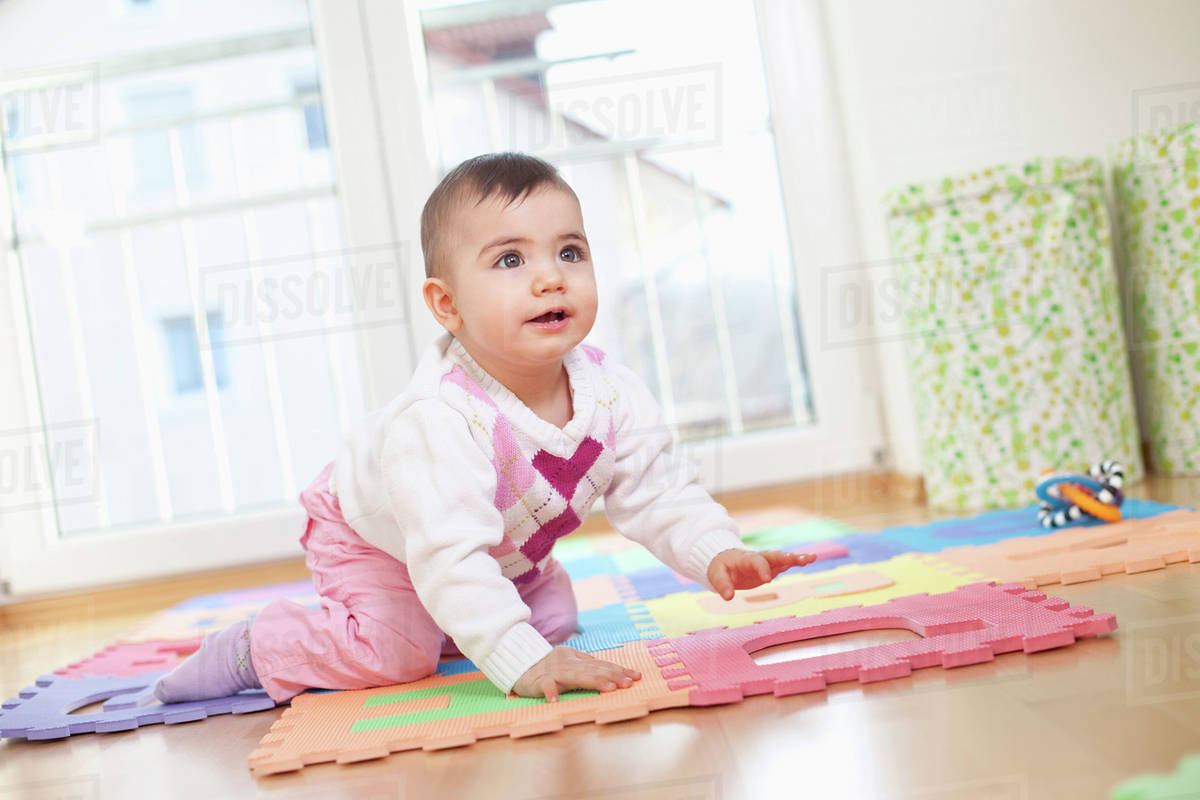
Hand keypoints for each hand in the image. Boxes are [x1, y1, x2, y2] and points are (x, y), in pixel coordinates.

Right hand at [512, 646, 641, 701]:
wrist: (520, 667)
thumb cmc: (549, 668)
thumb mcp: (570, 664)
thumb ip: (587, 666)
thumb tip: (611, 670)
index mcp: (577, 659)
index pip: (601, 664)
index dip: (619, 670)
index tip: (636, 677)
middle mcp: (569, 662)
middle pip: (594, 669)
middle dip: (613, 676)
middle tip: (629, 683)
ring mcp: (554, 670)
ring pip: (577, 676)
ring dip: (594, 682)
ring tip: (609, 689)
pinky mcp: (539, 680)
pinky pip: (546, 686)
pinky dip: (550, 692)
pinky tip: (555, 700)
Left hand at [706, 548, 816, 600]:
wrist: (724, 559)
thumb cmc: (720, 567)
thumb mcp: (716, 575)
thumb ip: (722, 585)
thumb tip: (728, 597)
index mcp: (746, 558)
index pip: (757, 562)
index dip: (762, 570)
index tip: (767, 580)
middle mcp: (759, 558)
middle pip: (775, 556)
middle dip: (788, 557)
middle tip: (803, 559)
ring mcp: (766, 562)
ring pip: (783, 559)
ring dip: (796, 558)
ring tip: (812, 558)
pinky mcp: (771, 568)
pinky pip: (784, 564)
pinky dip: (795, 563)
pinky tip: (808, 561)